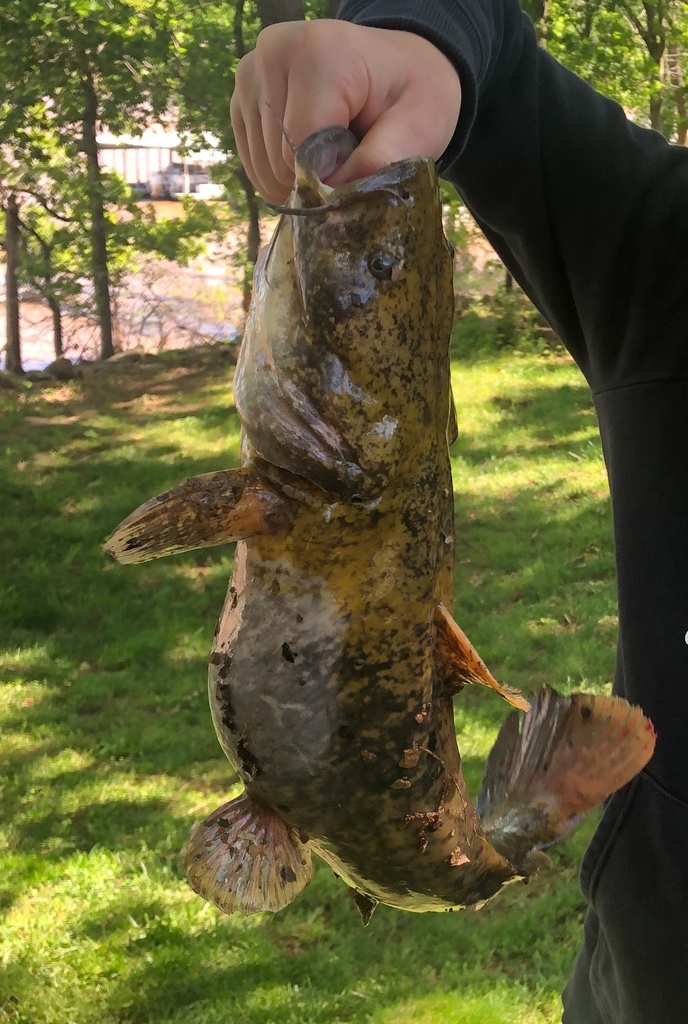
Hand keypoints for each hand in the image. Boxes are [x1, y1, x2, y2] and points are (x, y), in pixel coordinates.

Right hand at [230, 19, 461, 202]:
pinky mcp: (242, 95)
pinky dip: (280, 172)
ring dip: (297, 177)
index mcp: (318, 54)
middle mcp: (273, 53)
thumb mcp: (419, 127)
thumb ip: (382, 159)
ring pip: (263, 165)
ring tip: (331, 149)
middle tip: (350, 154)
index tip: (358, 170)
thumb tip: (333, 193)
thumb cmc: (411, 96)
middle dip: (314, 177)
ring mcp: (251, 73)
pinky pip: (253, 160)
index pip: (300, 148)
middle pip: (278, 158)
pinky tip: (308, 152)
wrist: (398, 68)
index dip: (328, 179)